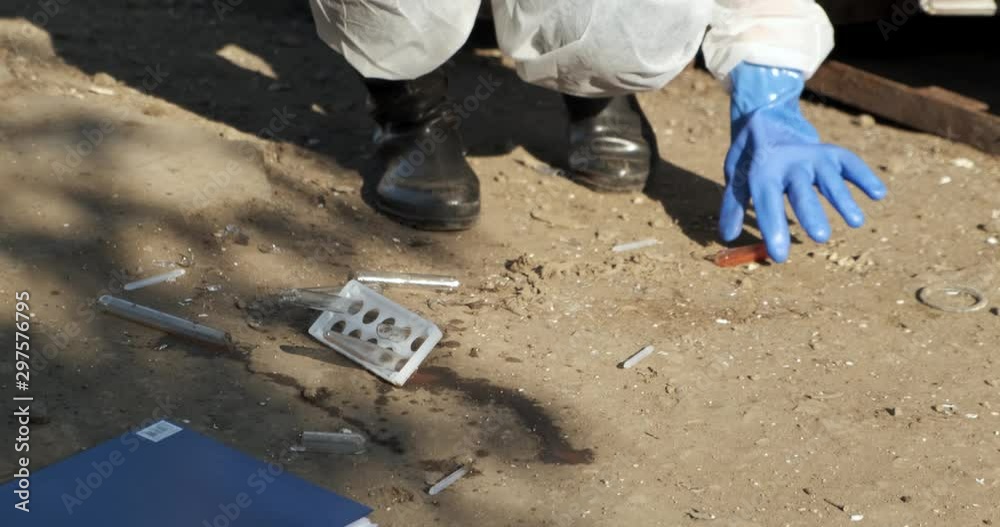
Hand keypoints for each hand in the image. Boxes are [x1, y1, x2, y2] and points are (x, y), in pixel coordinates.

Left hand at [719, 62, 886, 262]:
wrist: (767, 117)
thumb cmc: (750, 158)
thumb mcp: (735, 177)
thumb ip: (732, 206)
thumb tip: (727, 237)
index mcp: (762, 170)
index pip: (766, 202)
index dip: (772, 227)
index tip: (779, 256)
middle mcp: (790, 163)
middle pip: (801, 191)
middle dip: (812, 213)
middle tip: (821, 238)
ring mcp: (813, 156)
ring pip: (829, 178)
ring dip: (843, 198)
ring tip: (856, 223)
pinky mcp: (831, 153)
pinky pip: (849, 163)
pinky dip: (864, 176)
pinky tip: (878, 194)